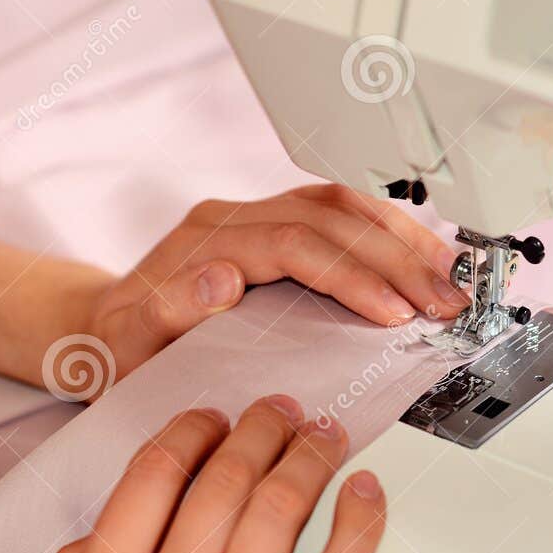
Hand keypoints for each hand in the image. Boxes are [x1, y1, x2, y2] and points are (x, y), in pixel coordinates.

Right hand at [0, 397, 385, 552]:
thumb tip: (104, 531)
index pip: (155, 474)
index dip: (189, 430)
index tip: (207, 419)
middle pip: (223, 482)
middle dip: (257, 429)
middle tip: (277, 411)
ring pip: (277, 517)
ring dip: (306, 458)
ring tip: (320, 435)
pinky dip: (356, 530)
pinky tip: (364, 496)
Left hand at [87, 184, 468, 382]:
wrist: (104, 328)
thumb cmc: (120, 347)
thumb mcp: (127, 345)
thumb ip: (166, 314)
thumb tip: (221, 280)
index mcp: (204, 241)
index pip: (295, 243)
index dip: (352, 276)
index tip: (394, 314)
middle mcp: (233, 219)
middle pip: (330, 216)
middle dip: (396, 258)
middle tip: (443, 302)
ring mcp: (256, 216)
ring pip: (342, 204)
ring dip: (401, 238)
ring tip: (448, 276)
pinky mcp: (275, 225)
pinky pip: (340, 214)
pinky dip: (387, 234)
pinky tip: (422, 257)